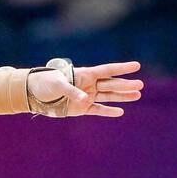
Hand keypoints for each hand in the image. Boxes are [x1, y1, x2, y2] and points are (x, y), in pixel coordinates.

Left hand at [28, 60, 142, 118]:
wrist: (36, 94)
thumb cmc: (47, 83)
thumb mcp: (58, 85)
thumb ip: (72, 91)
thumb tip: (84, 99)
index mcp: (85, 74)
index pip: (107, 70)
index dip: (122, 68)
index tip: (136, 66)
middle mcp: (89, 84)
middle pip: (111, 84)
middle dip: (126, 85)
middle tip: (140, 86)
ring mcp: (87, 96)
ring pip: (108, 96)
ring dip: (122, 96)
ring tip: (137, 96)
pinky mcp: (82, 108)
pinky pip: (98, 109)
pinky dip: (108, 111)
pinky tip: (120, 112)